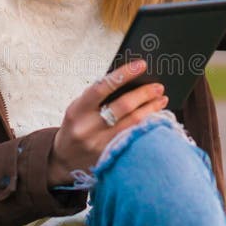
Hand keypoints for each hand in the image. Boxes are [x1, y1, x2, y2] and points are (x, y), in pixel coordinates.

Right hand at [48, 60, 167, 186]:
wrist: (63, 160)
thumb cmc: (76, 127)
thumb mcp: (79, 110)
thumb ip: (98, 97)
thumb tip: (128, 80)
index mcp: (77, 111)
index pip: (102, 87)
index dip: (123, 74)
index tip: (141, 65)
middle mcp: (87, 128)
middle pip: (123, 106)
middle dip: (144, 94)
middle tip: (158, 87)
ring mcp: (99, 145)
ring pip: (132, 123)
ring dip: (151, 109)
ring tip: (161, 100)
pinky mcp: (110, 157)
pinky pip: (133, 138)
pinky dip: (147, 126)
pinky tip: (156, 119)